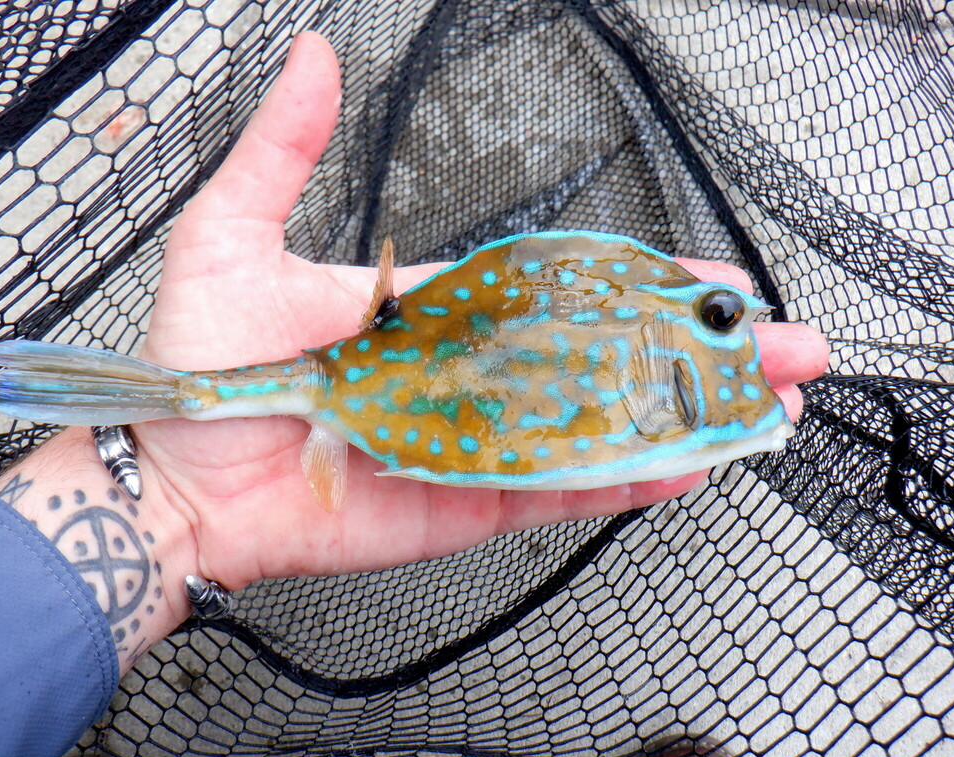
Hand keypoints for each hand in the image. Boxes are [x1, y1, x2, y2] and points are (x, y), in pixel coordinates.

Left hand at [133, 31, 828, 591]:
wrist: (175, 477)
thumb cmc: (199, 360)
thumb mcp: (234, 235)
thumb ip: (285, 151)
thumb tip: (315, 55)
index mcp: (436, 310)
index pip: (557, 290)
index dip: (637, 285)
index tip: (708, 282)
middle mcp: (469, 375)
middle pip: (599, 359)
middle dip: (692, 353)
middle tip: (779, 347)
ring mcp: (475, 442)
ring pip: (593, 427)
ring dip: (680, 414)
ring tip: (761, 405)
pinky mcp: (465, 505)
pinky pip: (554, 491)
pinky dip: (623, 481)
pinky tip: (691, 462)